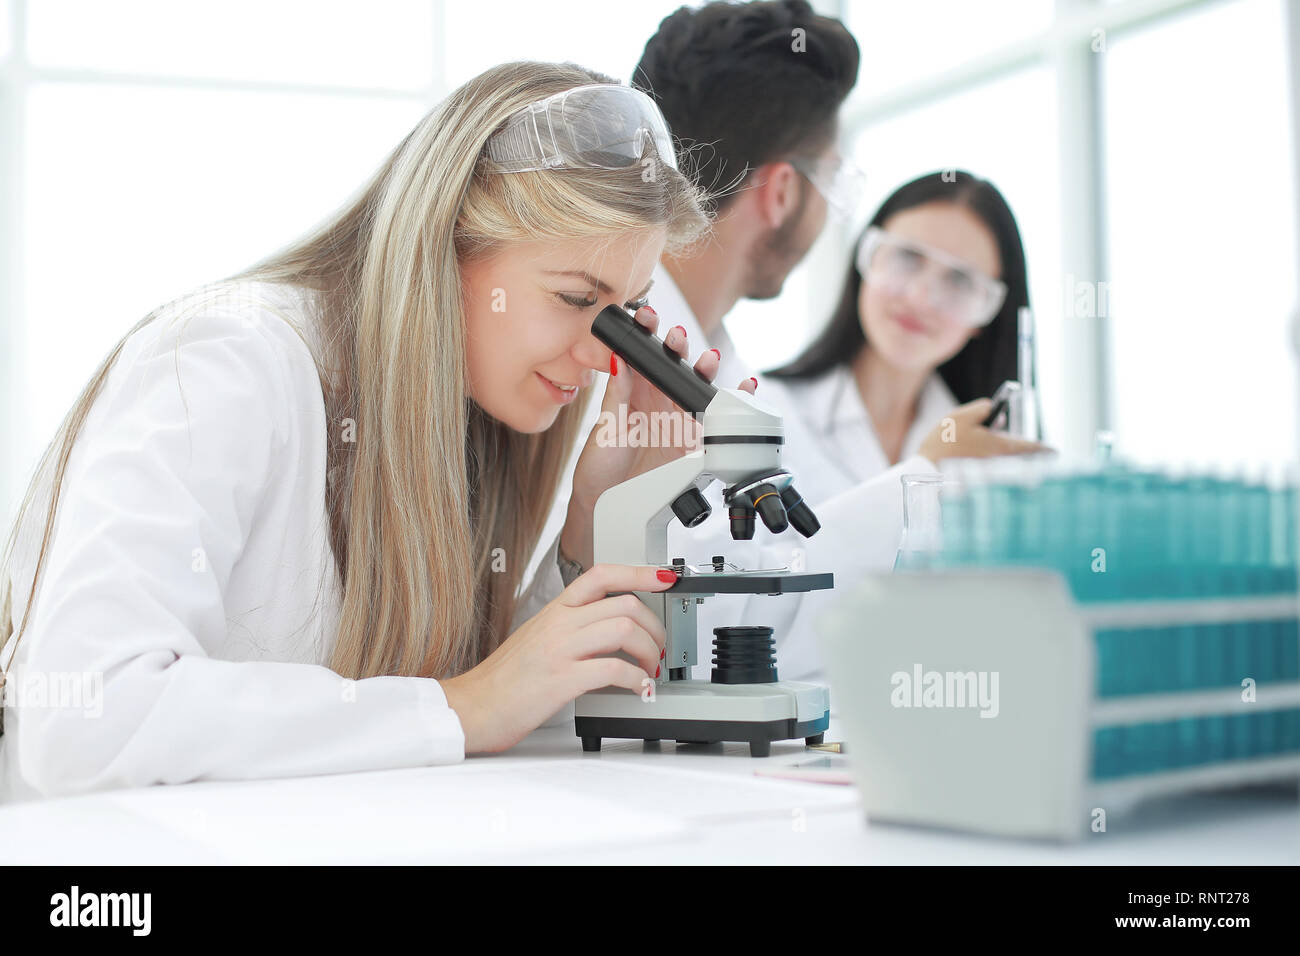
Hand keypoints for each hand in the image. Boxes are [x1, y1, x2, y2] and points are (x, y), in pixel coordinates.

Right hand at [440, 563, 676, 752]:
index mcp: (554, 611)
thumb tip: (608, 631)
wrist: (471, 707)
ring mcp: (560, 650)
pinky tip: (639, 688)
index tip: (664, 577)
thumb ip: (570, 629)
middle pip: (624, 604)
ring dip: (650, 651)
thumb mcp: (537, 639)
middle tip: (658, 647)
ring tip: (650, 670)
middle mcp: (558, 624)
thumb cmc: (503, 680)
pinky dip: (637, 679)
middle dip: (654, 626)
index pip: (601, 575)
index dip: (639, 572)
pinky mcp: (561, 680)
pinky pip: (613, 669)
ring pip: (624, 630)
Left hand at [561, 306, 756, 566]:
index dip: (646, 334)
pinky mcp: (693, 443)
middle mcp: (659, 403)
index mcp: (635, 393)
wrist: (606, 506)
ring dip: (705, 371)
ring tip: (709, 359)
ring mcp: (678, 421)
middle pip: (675, 367)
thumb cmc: (599, 467)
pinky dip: (736, 402)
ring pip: (697, 388)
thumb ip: (617, 394)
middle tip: (676, 338)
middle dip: (678, 347)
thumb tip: (618, 358)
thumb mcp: (606, 426)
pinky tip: (745, 389)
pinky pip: (718, 420)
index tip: (644, 316)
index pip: (644, 356)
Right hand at [918, 398, 1052, 463]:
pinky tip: (974, 457)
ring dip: (1003, 455)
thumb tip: (991, 408)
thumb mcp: (960, 417)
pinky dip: (991, 464)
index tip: (1054, 452)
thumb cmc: (943, 444)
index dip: (1042, 448)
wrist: (926, 473)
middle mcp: (999, 464)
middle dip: (1019, 450)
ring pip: (1003, 463)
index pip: (1030, 447)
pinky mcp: (978, 483)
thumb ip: (980, 409)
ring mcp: (989, 475)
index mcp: (1000, 447)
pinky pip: (992, 471)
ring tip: (987, 445)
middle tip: (1016, 446)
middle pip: (1017, 456)